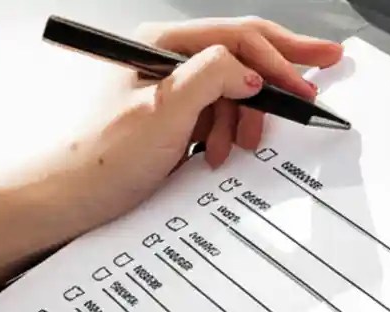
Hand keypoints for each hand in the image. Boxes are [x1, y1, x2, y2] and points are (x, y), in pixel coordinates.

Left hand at [32, 17, 342, 236]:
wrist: (72, 198)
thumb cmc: (102, 156)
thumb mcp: (164, 111)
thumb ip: (212, 78)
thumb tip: (249, 69)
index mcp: (159, 42)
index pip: (236, 36)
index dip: (279, 57)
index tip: (308, 81)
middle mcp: (165, 57)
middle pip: (239, 53)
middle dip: (277, 73)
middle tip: (317, 79)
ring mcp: (169, 87)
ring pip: (231, 89)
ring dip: (243, 118)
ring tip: (236, 144)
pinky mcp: (172, 117)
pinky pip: (216, 114)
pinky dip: (226, 133)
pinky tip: (216, 153)